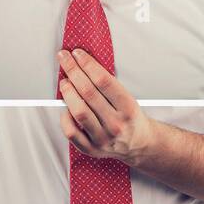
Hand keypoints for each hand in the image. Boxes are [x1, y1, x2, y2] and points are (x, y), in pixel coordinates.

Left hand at [57, 48, 159, 167]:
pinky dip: (65, 118)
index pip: (103, 80)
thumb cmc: (131, 117)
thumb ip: (108, 86)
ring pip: (79, 111)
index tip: (78, 54)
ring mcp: (103, 138)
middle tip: (65, 59)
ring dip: (68, 92)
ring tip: (64, 81)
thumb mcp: (129, 98)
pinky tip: (66, 108)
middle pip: (88, 92)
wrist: (139, 143)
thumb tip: (84, 65)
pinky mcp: (91, 149)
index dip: (88, 64)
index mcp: (128, 108)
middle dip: (73, 71)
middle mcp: (116, 124)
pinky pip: (72, 132)